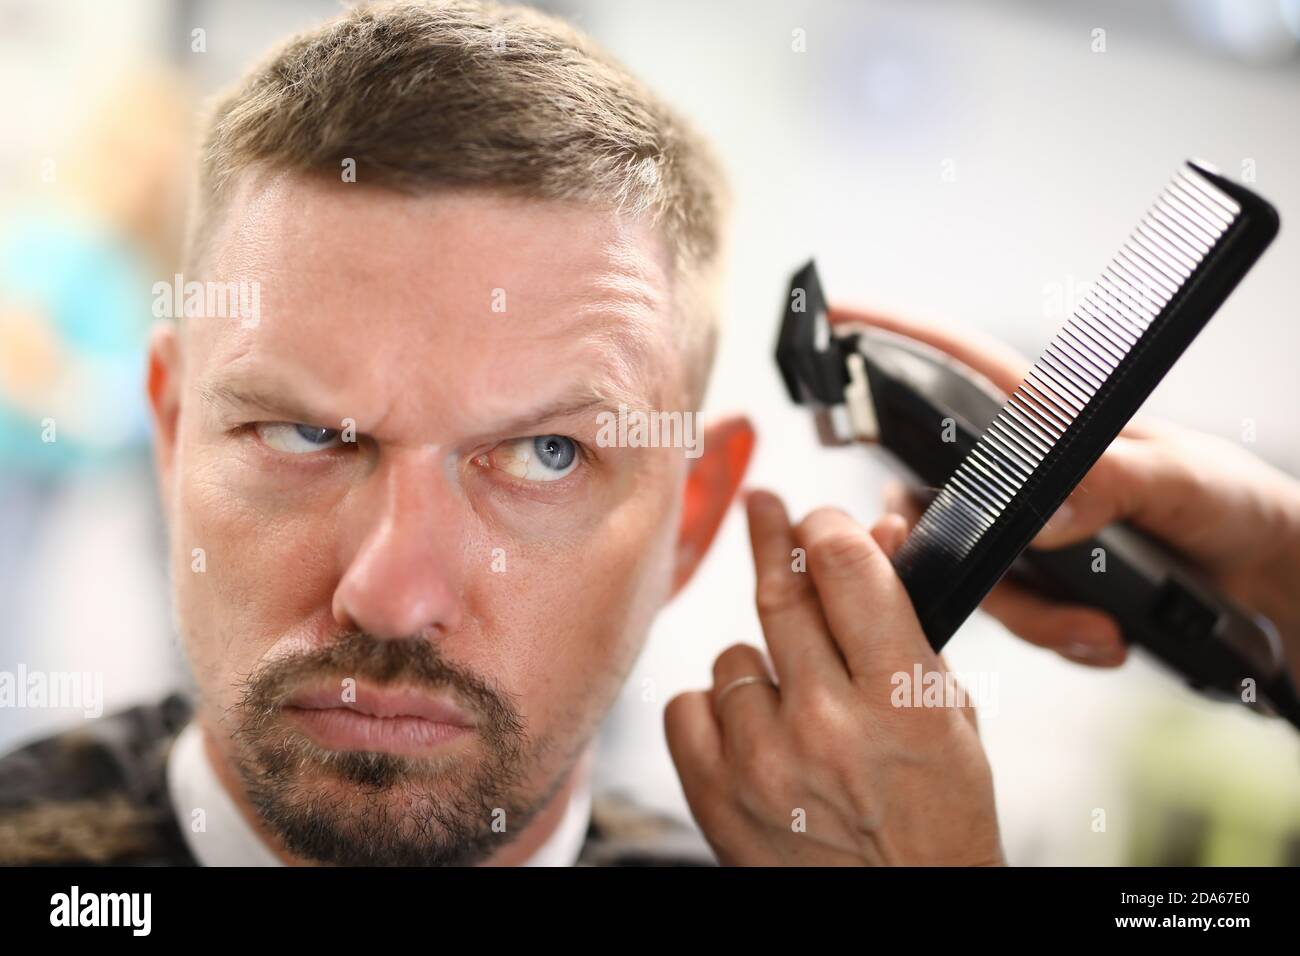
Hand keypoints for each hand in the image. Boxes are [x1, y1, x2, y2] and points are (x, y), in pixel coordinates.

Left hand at [664, 490, 1003, 865]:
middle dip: (773, 538)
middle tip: (766, 511)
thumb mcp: (950, 712)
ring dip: (761, 663)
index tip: (814, 517)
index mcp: (900, 701)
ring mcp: (761, 764)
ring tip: (797, 706)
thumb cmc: (937, 815)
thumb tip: (878, 532)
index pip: (844, 567)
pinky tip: (752, 733)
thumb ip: (910, 619)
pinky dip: (715, 710)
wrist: (907, 913)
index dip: (825, 523)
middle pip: (777, 592)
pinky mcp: (715, 797)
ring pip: (731, 654)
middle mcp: (826, 727)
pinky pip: (686, 705)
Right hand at [829, 304, 1299, 681]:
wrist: (1263, 583)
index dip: (891, 333)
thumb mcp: (1186, 479)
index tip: (832, 321)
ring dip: (1030, 613)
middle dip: (937, 546)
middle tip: (976, 575)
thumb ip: (1116, 483)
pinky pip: (1009, 616)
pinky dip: (1054, 636)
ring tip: (1099, 630)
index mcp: (1046, 418)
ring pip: (965, 570)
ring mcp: (1021, 533)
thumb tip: (1042, 514)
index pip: (957, 361)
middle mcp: (1017, 473)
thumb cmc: (1230, 501)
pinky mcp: (1038, 585)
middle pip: (930, 495)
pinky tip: (1104, 638)